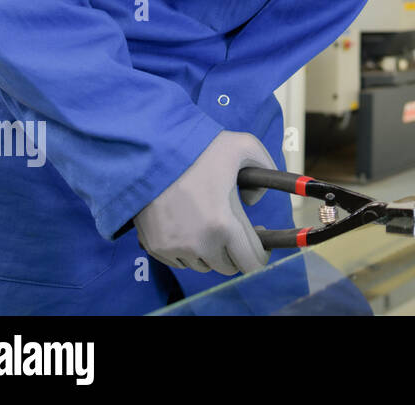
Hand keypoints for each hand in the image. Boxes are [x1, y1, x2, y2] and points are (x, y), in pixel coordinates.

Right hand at [135, 130, 274, 275]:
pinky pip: (179, 261)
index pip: (251, 262)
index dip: (261, 254)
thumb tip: (254, 198)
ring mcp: (174, 247)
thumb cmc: (197, 148)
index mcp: (224, 224)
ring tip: (211, 225)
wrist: (149, 151)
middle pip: (227, 267)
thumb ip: (266, 167)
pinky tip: (190, 227)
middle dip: (236, 251)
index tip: (260, 239)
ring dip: (211, 252)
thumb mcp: (244, 146)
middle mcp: (199, 243)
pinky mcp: (155, 246)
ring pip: (202, 265)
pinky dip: (188, 250)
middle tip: (236, 229)